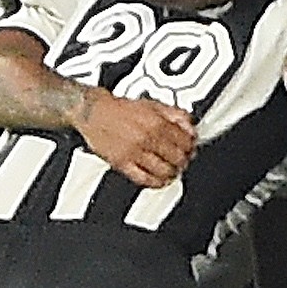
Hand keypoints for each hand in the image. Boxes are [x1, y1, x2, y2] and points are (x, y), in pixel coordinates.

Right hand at [71, 89, 196, 187]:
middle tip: (183, 161)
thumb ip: (176, 115)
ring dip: (172, 173)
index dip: (191, 147)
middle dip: (183, 161)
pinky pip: (144, 179)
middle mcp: (147, 138)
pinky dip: (156, 182)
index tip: (191, 149)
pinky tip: (159, 180)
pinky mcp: (122, 163)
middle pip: (177, 158)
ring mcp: (134, 152)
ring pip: (163, 170)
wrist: (94, 112)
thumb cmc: (122, 109)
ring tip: (173, 171)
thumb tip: (191, 128)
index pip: (185, 141)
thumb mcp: (154, 104)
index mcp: (157, 123)